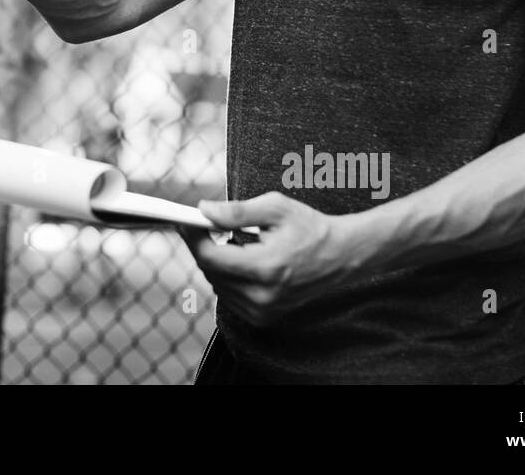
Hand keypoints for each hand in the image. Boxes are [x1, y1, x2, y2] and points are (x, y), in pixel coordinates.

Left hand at [179, 193, 356, 327]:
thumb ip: (236, 211)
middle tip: (202, 224)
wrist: (340, 255)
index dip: (193, 237)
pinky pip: (229, 296)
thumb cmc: (308, 226)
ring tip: (230, 240)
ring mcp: (264, 310)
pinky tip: (242, 260)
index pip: (211, 258)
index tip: (185, 220)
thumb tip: (202, 210)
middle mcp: (263, 295)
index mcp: (265, 268)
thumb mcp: (274, 208)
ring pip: (217, 285)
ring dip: (215, 261)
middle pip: (210, 272)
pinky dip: (227, 276)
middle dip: (202, 246)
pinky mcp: (264, 317)